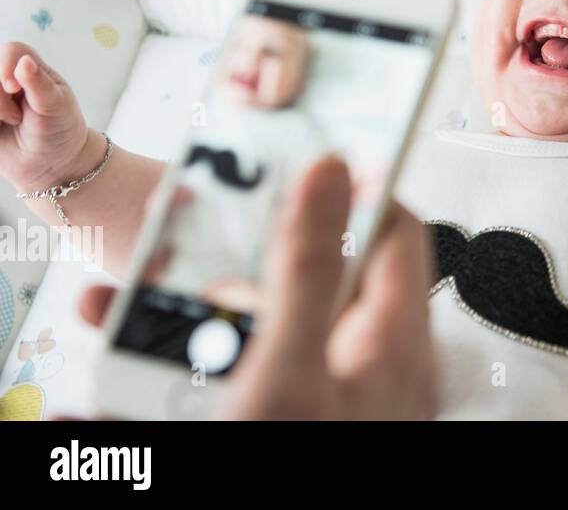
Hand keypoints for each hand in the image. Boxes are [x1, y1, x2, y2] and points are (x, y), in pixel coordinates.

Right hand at [0, 42, 90, 191]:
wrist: (50, 164)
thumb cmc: (59, 130)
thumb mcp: (56, 107)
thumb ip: (39, 84)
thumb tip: (24, 61)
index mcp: (28, 66)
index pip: (10, 51)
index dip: (6, 66)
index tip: (14, 88)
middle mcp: (4, 76)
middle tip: (17, 118)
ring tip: (11, 123)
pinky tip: (0, 130)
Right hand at [77, 156, 438, 419]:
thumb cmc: (298, 459)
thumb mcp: (288, 366)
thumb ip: (307, 266)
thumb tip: (332, 168)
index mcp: (392, 337)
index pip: (394, 229)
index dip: (350, 188)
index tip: (292, 163)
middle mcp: (370, 365)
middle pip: (311, 277)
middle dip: (237, 258)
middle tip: (176, 250)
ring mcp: (328, 399)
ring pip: (264, 330)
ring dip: (193, 316)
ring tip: (119, 314)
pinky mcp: (288, 423)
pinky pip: (245, 380)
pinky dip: (192, 370)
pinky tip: (130, 383)